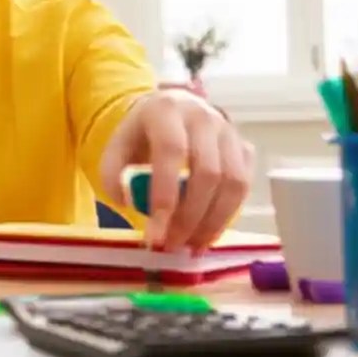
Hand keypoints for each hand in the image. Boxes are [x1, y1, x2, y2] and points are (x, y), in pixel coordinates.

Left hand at [100, 89, 253, 252]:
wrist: (168, 111)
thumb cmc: (140, 135)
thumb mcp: (116, 147)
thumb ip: (112, 173)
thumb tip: (127, 201)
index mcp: (167, 110)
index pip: (172, 151)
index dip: (166, 194)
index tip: (156, 232)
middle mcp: (204, 117)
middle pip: (208, 172)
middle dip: (190, 217)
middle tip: (172, 245)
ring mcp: (229, 131)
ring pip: (233, 182)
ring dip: (214, 221)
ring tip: (192, 246)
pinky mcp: (243, 147)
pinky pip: (244, 185)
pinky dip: (228, 214)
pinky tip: (208, 233)